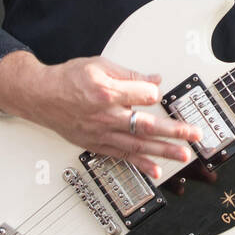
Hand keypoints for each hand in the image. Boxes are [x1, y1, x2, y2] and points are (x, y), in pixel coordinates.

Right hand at [0, 53, 200, 179]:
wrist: (40, 96)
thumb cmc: (68, 79)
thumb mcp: (99, 65)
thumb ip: (129, 75)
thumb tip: (154, 80)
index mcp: (107, 91)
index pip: (144, 96)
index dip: (154, 94)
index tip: (158, 93)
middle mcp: (105, 116)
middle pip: (146, 125)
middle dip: (174, 131)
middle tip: (194, 135)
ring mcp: (100, 133)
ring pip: (137, 144)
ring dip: (163, 151)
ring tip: (183, 155)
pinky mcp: (96, 144)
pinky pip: (121, 156)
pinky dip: (139, 163)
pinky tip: (155, 169)